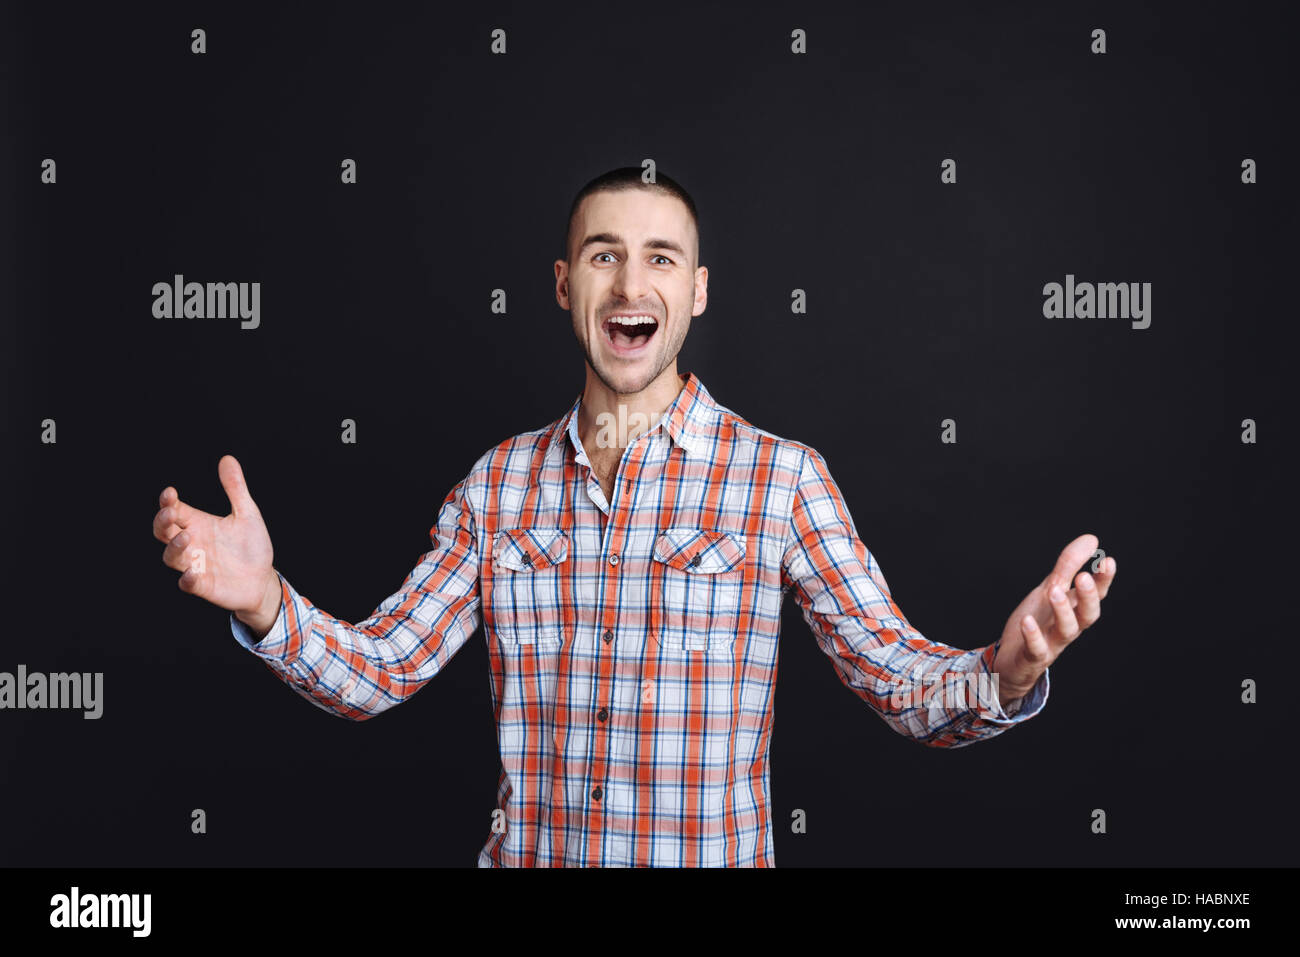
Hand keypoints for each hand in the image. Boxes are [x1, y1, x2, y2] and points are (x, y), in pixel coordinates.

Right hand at [154, 455, 277, 617]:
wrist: (262, 578)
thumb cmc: (251, 546)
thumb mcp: (247, 513)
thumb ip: (235, 488)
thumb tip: (227, 458)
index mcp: (197, 523)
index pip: (174, 510)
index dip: (167, 502)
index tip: (170, 492)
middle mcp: (192, 543)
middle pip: (164, 532)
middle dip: (162, 522)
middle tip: (170, 512)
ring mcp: (195, 565)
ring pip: (171, 557)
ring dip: (174, 547)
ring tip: (186, 537)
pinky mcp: (203, 585)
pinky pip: (188, 584)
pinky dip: (187, 579)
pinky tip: (192, 573)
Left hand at [992, 533, 1116, 707]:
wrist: (1012, 660)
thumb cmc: (1037, 621)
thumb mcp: (1050, 589)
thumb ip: (1069, 566)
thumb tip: (1092, 539)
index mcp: (1074, 609)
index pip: (1095, 595)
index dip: (1103, 580)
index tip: (1108, 561)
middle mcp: (1068, 626)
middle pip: (1087, 614)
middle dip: (1088, 596)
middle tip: (1084, 577)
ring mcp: (1052, 643)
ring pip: (1066, 630)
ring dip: (1063, 611)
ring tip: (1054, 591)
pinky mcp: (1033, 657)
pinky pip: (1037, 649)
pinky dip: (1034, 636)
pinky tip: (1028, 621)